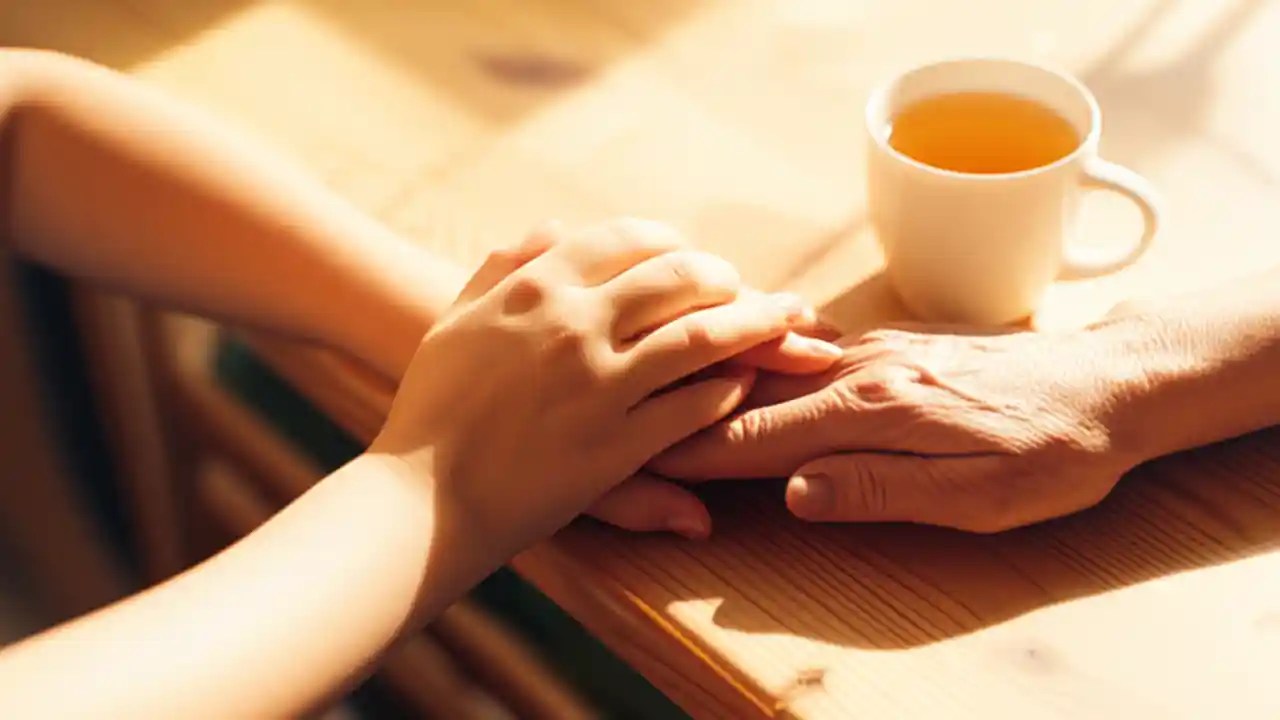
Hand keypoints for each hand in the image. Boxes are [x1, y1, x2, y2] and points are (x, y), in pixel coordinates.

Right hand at [369, 219, 836, 576]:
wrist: (420, 496)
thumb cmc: (431, 407)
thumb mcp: (460, 321)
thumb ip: (505, 268)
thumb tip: (553, 227)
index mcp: (536, 288)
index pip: (626, 239)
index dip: (669, 242)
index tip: (686, 254)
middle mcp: (573, 325)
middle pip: (677, 277)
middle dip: (722, 277)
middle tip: (742, 287)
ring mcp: (598, 385)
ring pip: (700, 338)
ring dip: (751, 325)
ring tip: (782, 326)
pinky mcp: (614, 445)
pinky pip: (690, 408)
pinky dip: (723, 392)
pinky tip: (739, 388)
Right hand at [654, 323, 1150, 531]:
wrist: (1113, 382)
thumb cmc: (1055, 450)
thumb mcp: (980, 495)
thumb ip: (881, 489)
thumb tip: (793, 491)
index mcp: (874, 412)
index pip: (755, 435)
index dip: (689, 450)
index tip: (627, 456)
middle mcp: (863, 370)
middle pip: (747, 391)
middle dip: (677, 406)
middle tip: (611, 417)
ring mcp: (874, 352)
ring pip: (769, 367)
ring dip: (709, 380)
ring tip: (647, 383)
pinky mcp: (890, 349)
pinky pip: (801, 357)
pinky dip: (755, 366)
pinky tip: (734, 366)